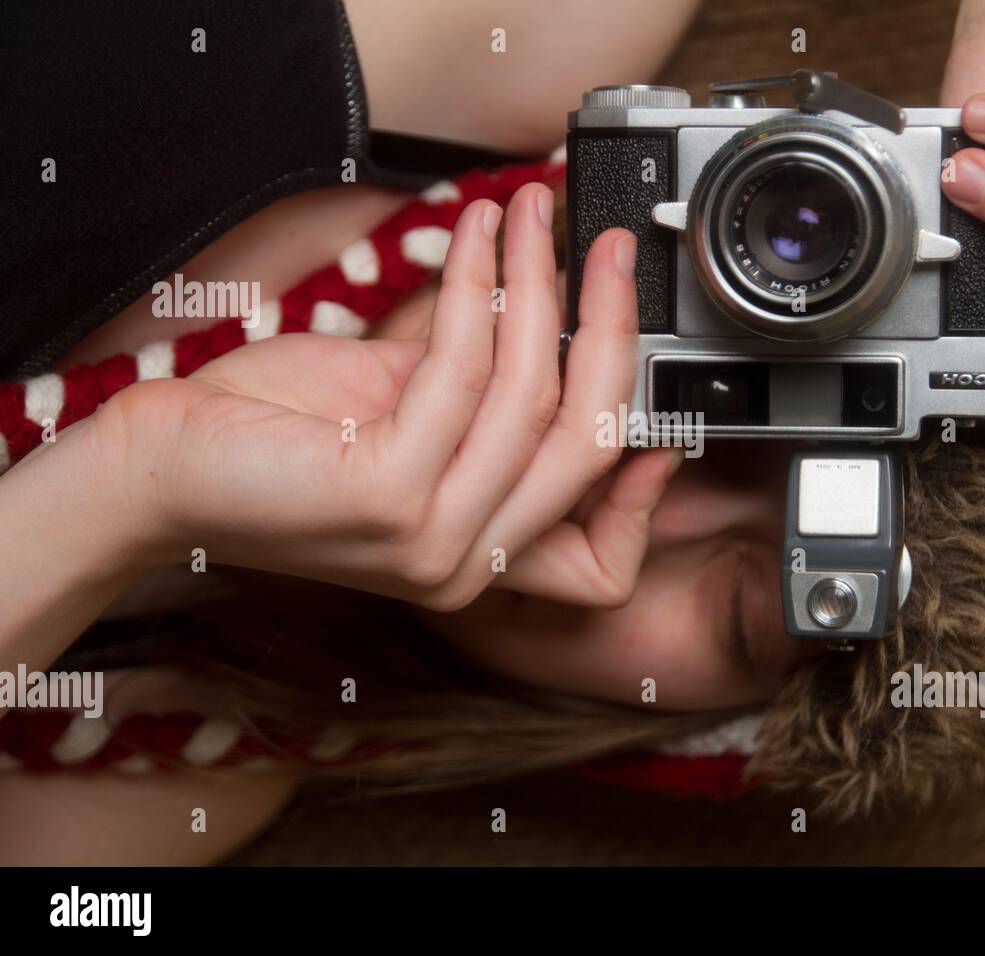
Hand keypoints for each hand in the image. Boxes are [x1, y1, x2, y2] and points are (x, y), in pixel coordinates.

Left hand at [97, 183, 678, 610]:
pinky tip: (477, 235)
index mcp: (476, 558)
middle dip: (613, 331)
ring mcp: (431, 542)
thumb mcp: (409, 418)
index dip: (646, 481)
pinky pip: (466, 370)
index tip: (648, 382)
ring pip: (536, 399)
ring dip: (542, 286)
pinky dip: (478, 287)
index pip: (600, 558)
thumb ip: (485, 397)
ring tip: (531, 217)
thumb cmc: (276, 440)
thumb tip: (556, 314)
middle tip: (611, 250)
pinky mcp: (389, 498)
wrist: (162, 466)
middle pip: (590, 446)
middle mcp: (464, 567)